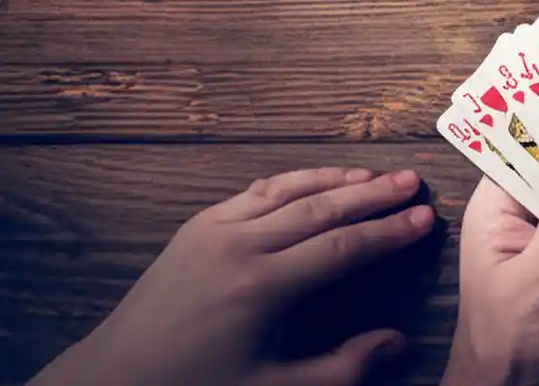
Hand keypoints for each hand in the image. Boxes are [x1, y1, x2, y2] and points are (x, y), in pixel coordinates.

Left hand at [33, 168, 434, 385]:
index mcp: (261, 287)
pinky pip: (256, 191)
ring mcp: (214, 229)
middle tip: (412, 179)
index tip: (425, 218)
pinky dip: (295, 181)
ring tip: (376, 174)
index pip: (343, 247)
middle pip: (321, 207)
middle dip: (372, 194)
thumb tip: (398, 341)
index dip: (389, 232)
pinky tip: (318, 180)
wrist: (113, 377)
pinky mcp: (197, 226)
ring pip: (289, 190)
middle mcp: (239, 246)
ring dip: (336, 178)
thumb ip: (341, 367)